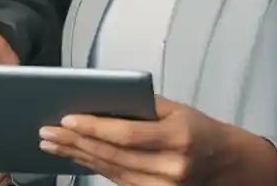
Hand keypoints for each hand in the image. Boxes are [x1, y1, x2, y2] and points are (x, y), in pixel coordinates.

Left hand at [37, 96, 276, 185]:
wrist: (229, 164)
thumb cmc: (199, 128)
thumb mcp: (177, 109)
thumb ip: (141, 105)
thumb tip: (98, 99)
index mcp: (178, 138)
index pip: (127, 135)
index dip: (94, 128)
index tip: (66, 118)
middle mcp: (171, 168)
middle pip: (113, 156)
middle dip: (75, 143)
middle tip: (46, 131)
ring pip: (111, 171)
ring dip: (77, 157)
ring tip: (51, 143)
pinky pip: (117, 180)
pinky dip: (93, 167)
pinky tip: (74, 156)